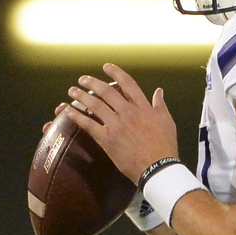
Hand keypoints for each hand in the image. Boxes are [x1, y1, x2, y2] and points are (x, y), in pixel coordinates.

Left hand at [64, 64, 179, 182]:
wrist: (157, 168)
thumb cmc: (165, 147)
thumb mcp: (167, 122)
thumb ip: (160, 104)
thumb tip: (159, 91)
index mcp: (143, 107)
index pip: (128, 83)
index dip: (116, 73)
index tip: (106, 67)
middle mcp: (128, 112)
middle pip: (107, 91)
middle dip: (92, 82)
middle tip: (83, 79)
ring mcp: (117, 125)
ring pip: (95, 105)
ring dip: (81, 96)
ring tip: (72, 91)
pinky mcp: (107, 139)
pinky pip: (88, 124)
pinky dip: (77, 116)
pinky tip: (68, 111)